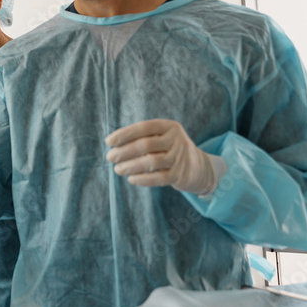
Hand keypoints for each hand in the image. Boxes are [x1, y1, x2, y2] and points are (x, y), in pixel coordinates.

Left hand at [105, 119, 224, 195]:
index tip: (109, 142)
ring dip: (130, 166)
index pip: (144, 127)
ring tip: (117, 169)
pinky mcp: (180, 175)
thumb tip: (114, 144)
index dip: (124, 134)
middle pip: (145, 145)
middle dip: (124, 151)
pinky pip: (158, 178)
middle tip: (110, 157)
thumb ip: (142, 137)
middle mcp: (176, 140)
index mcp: (169, 126)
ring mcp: (180, 157)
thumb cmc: (169, 149)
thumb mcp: (161, 137)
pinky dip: (142, 179)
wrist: (198, 167)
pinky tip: (131, 179)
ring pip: (150, 162)